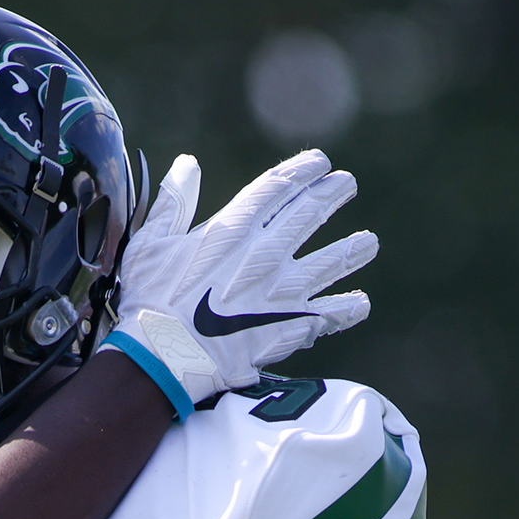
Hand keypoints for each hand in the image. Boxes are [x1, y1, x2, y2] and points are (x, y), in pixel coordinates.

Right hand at [108, 151, 376, 406]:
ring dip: (352, 250)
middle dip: (332, 195)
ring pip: (330, 262)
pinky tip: (360, 304)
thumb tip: (188, 164)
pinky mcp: (290, 326)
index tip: (320, 162)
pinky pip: (330, 315)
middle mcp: (266, 253)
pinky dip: (347, 309)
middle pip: (310, 213)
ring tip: (368, 243)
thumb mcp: (151, 242)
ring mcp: (283, 290)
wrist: (165, 356)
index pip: (278, 186)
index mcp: (233, 229)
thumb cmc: (150, 300)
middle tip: (347, 184)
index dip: (302, 170)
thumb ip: (174, 202)